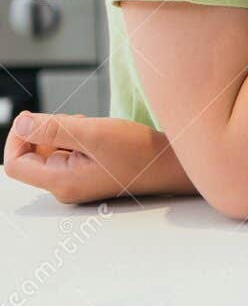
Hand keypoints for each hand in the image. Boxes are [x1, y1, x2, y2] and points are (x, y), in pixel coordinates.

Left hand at [4, 113, 182, 203]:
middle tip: (76, 121)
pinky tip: (98, 135)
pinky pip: (68, 154)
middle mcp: (65, 187)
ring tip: (92, 128)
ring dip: (63, 134)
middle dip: (46, 132)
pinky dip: (76, 139)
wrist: (173, 165)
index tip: (33, 118)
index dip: (18, 138)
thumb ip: (53, 128)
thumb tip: (20, 123)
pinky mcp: (88, 174)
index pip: (15, 163)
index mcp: (61, 181)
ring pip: (51, 152)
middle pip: (32, 156)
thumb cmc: (141, 152)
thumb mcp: (95, 133)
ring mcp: (77, 182)